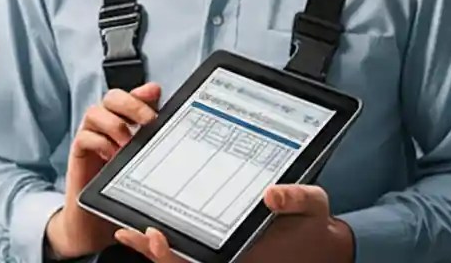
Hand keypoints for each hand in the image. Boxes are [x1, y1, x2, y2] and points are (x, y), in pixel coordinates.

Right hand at [45, 82, 161, 259]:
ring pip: (95, 112)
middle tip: (147, 121)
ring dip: (114, 124)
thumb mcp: (143, 166)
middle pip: (113, 97)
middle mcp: (106, 125)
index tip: (156, 94)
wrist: (96, 220)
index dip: (142, 92)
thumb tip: (175, 131)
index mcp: (125, 123)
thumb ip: (154, 147)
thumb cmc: (121, 189)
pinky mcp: (78, 153)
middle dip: (131, 103)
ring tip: (127, 143)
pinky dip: (99, 142)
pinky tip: (112, 156)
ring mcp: (91, 137)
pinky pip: (84, 136)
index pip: (133, 97)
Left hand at [114, 184, 353, 262]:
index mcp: (244, 254)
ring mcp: (223, 253)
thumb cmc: (314, 224)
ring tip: (130, 230)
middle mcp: (229, 257)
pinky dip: (168, 240)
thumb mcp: (315, 206)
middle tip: (134, 234)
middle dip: (152, 254)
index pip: (197, 261)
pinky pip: (190, 247)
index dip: (170, 255)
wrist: (320, 237)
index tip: (153, 235)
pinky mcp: (221, 244)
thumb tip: (274, 195)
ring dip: (153, 250)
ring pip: (182, 258)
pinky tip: (148, 225)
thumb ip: (298, 199)